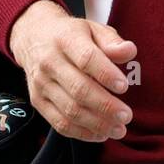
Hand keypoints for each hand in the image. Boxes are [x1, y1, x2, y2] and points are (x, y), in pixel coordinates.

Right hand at [9, 0, 136, 141]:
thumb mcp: (93, 29)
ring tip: (119, 129)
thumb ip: (112, 41)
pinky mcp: (38, 101)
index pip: (86, 58)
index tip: (124, 86)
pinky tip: (101, 134)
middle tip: (126, 115)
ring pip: (69, 110)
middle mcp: (50, 62)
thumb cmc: (70, 35)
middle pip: (79, 89)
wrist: (33, 38)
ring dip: (96, 123)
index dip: (106, 74)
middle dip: (105, 106)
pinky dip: (81, 132)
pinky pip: (59, 122)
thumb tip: (129, 51)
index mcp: (65, 39)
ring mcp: (41, 84)